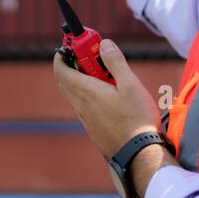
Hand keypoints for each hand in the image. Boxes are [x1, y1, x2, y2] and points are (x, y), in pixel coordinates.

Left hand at [53, 38, 159, 159]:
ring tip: (107, 73)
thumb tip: (104, 45)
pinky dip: (89, 92)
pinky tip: (111, 93)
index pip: (61, 69)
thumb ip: (115, 62)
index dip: (63, 53)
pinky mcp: (91, 126)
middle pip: (65, 79)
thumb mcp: (130, 85)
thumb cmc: (136, 120)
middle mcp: (80, 104)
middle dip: (75, 62)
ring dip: (84, 77)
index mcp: (86, 91)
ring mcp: (85, 117)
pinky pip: (83, 103)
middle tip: (93, 54)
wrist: (138, 154)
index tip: (75, 44)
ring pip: (75, 92)